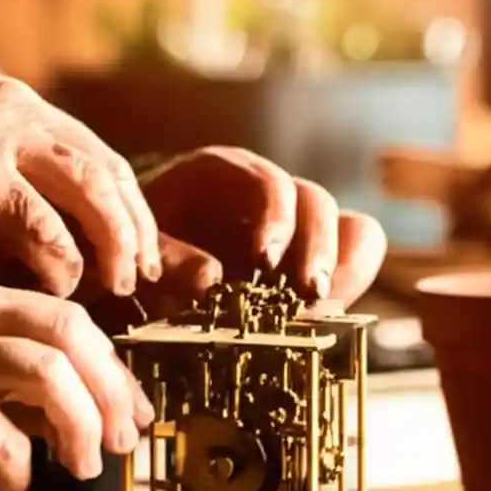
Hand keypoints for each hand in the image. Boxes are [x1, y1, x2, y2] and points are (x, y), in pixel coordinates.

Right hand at [0, 75, 160, 297]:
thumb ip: (8, 220)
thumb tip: (57, 268)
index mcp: (19, 113)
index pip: (100, 161)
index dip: (131, 212)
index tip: (146, 257)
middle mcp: (16, 112)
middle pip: (107, 171)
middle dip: (136, 229)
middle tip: (145, 278)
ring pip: (85, 184)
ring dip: (111, 240)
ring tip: (118, 284)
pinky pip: (29, 212)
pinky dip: (55, 252)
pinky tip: (62, 283)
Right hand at [0, 274, 153, 490]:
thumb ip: (5, 376)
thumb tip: (71, 411)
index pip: (68, 318)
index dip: (111, 366)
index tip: (130, 408)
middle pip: (72, 334)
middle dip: (110, 390)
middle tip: (119, 439)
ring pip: (47, 375)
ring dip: (78, 427)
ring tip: (78, 466)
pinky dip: (17, 470)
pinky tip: (7, 489)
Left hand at [134, 147, 386, 312]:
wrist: (139, 253)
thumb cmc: (139, 242)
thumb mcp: (141, 247)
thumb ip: (169, 259)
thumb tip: (212, 280)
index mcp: (224, 174)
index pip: (268, 183)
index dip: (276, 219)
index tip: (266, 262)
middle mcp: (268, 192)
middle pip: (316, 201)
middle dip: (318, 248)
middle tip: (309, 294)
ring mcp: (295, 223)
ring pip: (346, 226)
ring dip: (342, 268)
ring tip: (323, 309)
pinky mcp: (310, 256)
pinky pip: (351, 256)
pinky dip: (348, 283)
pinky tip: (327, 315)